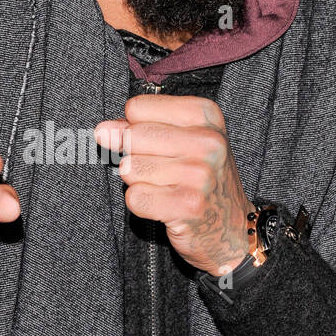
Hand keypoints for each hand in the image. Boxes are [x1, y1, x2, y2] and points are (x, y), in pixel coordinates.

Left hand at [95, 94, 255, 277]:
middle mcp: (208, 142)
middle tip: (160, 171)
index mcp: (205, 115)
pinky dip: (141, 204)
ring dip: (139, 182)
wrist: (232, 228)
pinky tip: (163, 206)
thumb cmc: (201, 180)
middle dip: (134, 156)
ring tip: (165, 188)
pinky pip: (134, 197)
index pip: (137, 108)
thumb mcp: (181, 141)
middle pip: (131, 136)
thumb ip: (139, 127)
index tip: (156, 145)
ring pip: (129, 168)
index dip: (135, 128)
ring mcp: (200, 174)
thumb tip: (104, 130)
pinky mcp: (188, 205)